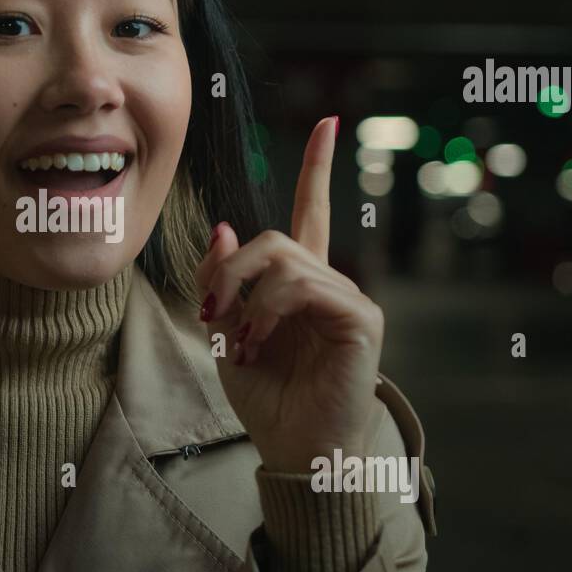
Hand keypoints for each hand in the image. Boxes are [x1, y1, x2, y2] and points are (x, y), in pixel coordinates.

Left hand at [195, 116, 385, 473]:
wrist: (294, 448)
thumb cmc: (266, 398)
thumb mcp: (224, 334)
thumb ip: (222, 282)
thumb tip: (225, 228)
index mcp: (301, 283)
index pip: (312, 213)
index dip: (318, 168)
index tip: (329, 123)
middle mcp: (329, 282)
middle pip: (274, 238)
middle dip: (229, 270)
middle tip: (211, 312)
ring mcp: (349, 298)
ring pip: (285, 259)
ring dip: (245, 297)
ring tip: (238, 341)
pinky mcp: (360, 318)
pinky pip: (305, 287)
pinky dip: (266, 313)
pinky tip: (255, 345)